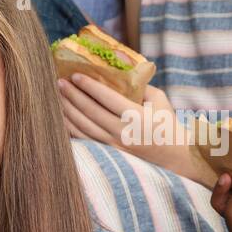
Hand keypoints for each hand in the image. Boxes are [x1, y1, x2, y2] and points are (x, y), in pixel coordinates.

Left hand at [57, 75, 183, 158]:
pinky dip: (71, 128)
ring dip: (68, 111)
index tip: (75, 75)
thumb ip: (140, 86)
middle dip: (72, 95)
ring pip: (83, 127)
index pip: (107, 99)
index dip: (89, 86)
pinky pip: (84, 140)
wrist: (174, 157)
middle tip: (58, 82)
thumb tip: (118, 74)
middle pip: (90, 112)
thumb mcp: (160, 100)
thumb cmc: (168, 124)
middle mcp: (123, 132)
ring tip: (56, 97)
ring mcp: (114, 145)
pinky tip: (62, 117)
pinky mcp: (109, 152)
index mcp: (137, 117)